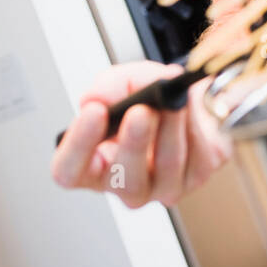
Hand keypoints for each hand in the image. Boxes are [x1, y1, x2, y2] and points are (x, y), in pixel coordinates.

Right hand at [51, 61, 230, 209]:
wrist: (196, 101)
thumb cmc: (153, 100)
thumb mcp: (127, 80)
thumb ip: (110, 85)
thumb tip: (97, 97)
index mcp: (96, 163)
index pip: (70, 171)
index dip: (78, 145)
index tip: (94, 111)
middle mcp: (127, 182)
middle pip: (123, 179)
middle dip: (134, 141)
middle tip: (141, 110)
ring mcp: (162, 185)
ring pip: (166, 166)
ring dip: (170, 127)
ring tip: (173, 101)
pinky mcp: (196, 176)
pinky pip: (196, 153)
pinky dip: (194, 122)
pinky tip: (190, 104)